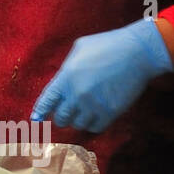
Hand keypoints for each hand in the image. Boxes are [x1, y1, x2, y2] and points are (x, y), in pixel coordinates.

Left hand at [31, 19, 173, 132]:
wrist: (137, 52)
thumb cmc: (108, 45)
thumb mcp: (79, 49)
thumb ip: (67, 67)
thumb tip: (62, 81)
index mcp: (66, 77)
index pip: (47, 101)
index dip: (40, 111)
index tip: (36, 119)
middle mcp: (77, 94)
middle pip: (61, 118)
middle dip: (61, 115)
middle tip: (66, 112)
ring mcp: (94, 105)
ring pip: (77, 124)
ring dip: (78, 120)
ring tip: (82, 112)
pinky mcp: (111, 112)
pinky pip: (95, 128)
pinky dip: (92, 124)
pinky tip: (94, 116)